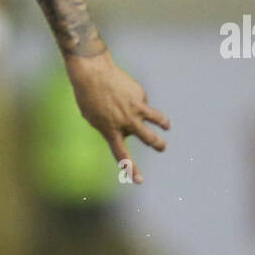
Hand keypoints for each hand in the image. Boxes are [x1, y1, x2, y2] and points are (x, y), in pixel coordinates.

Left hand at [64, 49, 169, 184]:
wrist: (93, 73)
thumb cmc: (88, 97)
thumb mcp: (94, 118)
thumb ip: (111, 128)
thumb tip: (129, 130)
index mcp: (110, 131)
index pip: (122, 155)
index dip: (131, 169)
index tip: (140, 180)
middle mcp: (126, 122)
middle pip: (149, 139)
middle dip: (159, 145)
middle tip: (162, 147)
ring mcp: (135, 108)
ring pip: (158, 120)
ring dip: (164, 124)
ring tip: (166, 126)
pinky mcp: (140, 95)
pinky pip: (142, 102)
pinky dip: (136, 100)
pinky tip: (125, 91)